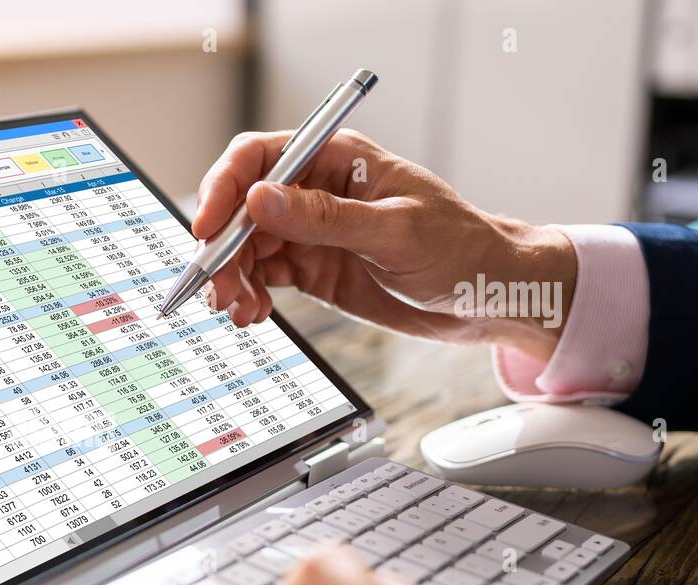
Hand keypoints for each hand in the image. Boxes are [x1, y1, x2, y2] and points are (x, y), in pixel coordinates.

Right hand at [193, 130, 576, 361]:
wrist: (489, 296)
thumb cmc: (461, 249)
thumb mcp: (395, 233)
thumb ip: (325, 218)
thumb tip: (260, 200)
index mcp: (337, 160)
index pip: (259, 158)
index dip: (224, 188)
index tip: (207, 228)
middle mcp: (316, 191)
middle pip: (242, 209)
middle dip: (224, 248)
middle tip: (221, 287)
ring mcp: (312, 232)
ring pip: (246, 248)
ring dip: (233, 279)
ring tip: (239, 310)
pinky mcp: (313, 268)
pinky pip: (263, 277)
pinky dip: (249, 295)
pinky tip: (253, 313)